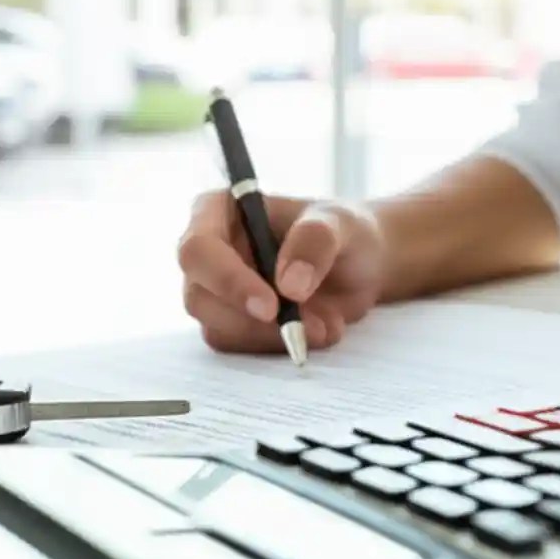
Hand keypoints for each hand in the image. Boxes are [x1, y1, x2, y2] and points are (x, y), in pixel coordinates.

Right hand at [177, 191, 385, 353]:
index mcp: (217, 212)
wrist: (360, 264)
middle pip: (199, 297)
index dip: (228, 281)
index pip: (199, 250)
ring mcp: (216, 292)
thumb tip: (289, 287)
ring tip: (326, 324)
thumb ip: (314, 242)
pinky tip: (319, 330)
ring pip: (219, 329)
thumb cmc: (341, 230)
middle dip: (252, 321)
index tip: (271, 307)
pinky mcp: (232, 324)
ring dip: (273, 336)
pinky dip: (280, 346)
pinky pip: (241, 347)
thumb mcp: (339, 222)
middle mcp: (207, 253)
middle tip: (309, 327)